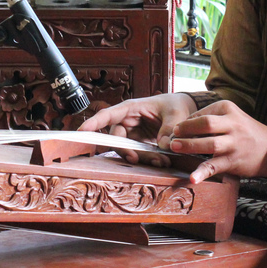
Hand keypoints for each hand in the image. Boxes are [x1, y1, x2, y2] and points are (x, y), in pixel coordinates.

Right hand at [78, 93, 196, 166]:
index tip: (81, 132)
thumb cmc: (175, 105)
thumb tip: (163, 146)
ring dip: (141, 158)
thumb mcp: (176, 114)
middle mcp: (128, 121)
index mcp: (131, 108)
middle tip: (135, 159)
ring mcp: (133, 133)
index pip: (108, 115)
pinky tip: (162, 161)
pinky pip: (138, 154)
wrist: (185, 111)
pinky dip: (148, 160)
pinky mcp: (140, 143)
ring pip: (126, 149)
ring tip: (161, 161)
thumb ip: (169, 128)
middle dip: (125, 150)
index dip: (93, 123)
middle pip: (115, 138)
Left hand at [170, 100, 266, 183]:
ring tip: (175, 148)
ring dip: (190, 146)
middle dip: (186, 130)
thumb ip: (209, 118)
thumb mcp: (230, 116)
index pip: (201, 114)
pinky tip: (192, 178)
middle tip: (171, 136)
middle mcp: (232, 124)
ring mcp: (234, 143)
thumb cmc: (245, 131)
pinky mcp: (234, 161)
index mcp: (228, 109)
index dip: (186, 122)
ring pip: (209, 144)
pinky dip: (203, 173)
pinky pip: (216, 167)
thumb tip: (181, 126)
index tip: (174, 130)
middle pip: (205, 124)